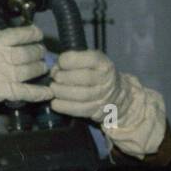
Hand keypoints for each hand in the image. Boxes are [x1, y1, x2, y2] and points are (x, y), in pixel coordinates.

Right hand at [0, 26, 52, 108]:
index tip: (38, 35)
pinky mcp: (7, 91)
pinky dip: (41, 92)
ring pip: (34, 70)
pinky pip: (29, 91)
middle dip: (39, 52)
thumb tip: (20, 34)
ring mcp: (8, 74)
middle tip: (40, 54)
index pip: (24, 33)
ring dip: (40, 68)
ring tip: (41, 68)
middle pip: (32, 52)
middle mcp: (6, 56)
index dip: (34, 34)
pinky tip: (49, 92)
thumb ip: (1, 38)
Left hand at [51, 50, 166, 155]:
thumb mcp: (90, 62)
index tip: (60, 62)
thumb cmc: (95, 74)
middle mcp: (106, 80)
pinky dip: (63, 106)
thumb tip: (55, 68)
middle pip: (84, 78)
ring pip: (81, 95)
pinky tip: (55, 102)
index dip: (70, 60)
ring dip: (61, 92)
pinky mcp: (97, 111)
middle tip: (54, 78)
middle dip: (63, 77)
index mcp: (103, 64)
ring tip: (53, 89)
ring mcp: (103, 97)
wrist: (116, 95)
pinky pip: (79, 110)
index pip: (90, 59)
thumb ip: (74, 60)